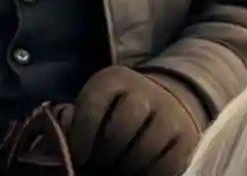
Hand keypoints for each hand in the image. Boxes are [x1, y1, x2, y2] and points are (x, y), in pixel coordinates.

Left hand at [63, 66, 201, 175]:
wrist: (169, 97)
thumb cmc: (118, 107)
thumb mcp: (97, 102)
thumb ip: (77, 121)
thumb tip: (59, 146)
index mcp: (113, 80)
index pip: (93, 106)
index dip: (81, 136)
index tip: (78, 156)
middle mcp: (143, 92)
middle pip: (119, 131)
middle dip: (104, 156)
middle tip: (98, 168)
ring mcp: (168, 114)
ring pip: (144, 150)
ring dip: (126, 168)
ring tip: (118, 171)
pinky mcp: (187, 137)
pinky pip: (167, 165)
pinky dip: (150, 174)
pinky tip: (139, 173)